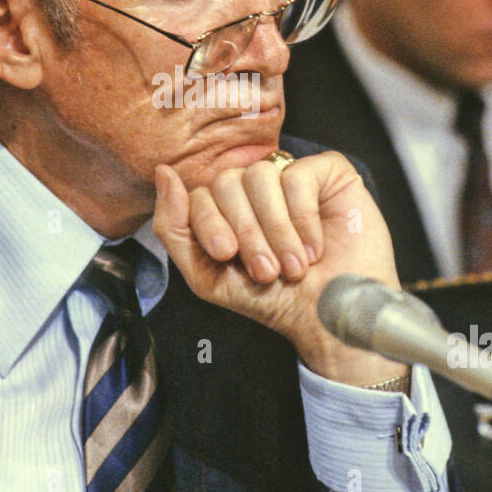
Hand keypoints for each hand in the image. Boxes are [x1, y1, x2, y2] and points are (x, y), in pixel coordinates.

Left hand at [153, 151, 408, 385]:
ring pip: (261, 176)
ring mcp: (291, 176)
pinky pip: (299, 175)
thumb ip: (174, 228)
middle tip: (266, 271)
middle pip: (228, 182)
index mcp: (225, 208)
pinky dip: (303, 217)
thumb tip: (163, 172)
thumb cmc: (271, 299)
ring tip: (293, 266)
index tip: (228, 255)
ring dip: (275, 229)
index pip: (199, 193)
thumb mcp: (207, 275)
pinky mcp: (328, 173)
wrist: (327, 318)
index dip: (210, 223)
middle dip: (245, 232)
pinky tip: (315, 248)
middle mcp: (255, 187)